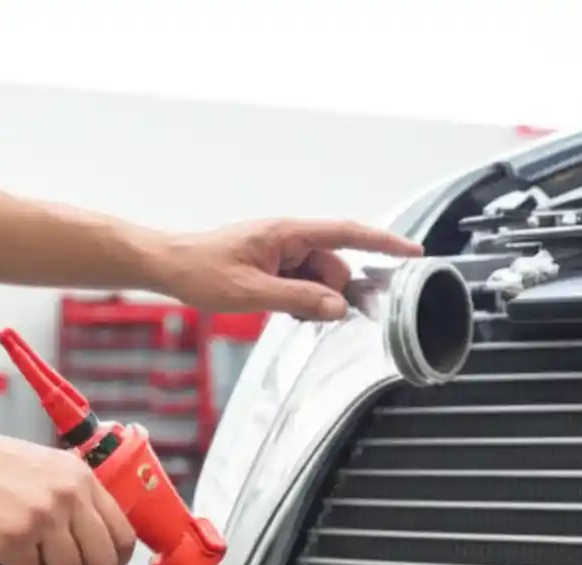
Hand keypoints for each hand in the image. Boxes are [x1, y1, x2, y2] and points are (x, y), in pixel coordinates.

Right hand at [0, 420, 135, 564]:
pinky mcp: (13, 536)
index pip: (123, 533)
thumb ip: (70, 504)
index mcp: (79, 476)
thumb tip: (89, 552)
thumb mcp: (41, 470)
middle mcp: (68, 494)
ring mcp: (42, 515)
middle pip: (104, 559)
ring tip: (22, 547)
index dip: (113, 558)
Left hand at [157, 218, 422, 320]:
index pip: (347, 233)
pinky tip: (276, 309)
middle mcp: (289, 238)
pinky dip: (297, 300)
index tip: (413, 253)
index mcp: (288, 232)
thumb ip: (298, 300)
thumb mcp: (251, 292)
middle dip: (330, 294)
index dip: (383, 243)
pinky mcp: (272, 266)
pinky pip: (299, 284)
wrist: (168, 266)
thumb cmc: (201, 270)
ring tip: (277, 310)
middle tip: (308, 315)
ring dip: (309, 300)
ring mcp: (280, 252)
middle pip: (333, 266)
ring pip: (317, 280)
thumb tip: (338, 307)